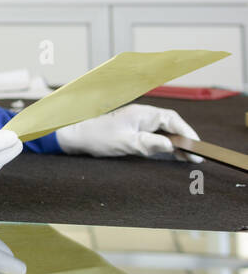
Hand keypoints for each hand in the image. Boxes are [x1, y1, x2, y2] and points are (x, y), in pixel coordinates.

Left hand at [55, 103, 201, 161]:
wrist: (77, 136)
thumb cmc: (98, 137)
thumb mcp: (125, 142)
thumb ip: (149, 144)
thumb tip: (171, 145)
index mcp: (143, 114)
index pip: (172, 119)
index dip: (187, 132)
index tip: (197, 146)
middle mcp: (143, 116)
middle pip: (172, 125)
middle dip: (185, 140)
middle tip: (197, 157)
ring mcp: (139, 123)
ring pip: (165, 132)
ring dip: (177, 144)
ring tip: (190, 159)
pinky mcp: (135, 131)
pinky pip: (156, 137)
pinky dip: (166, 146)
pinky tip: (174, 156)